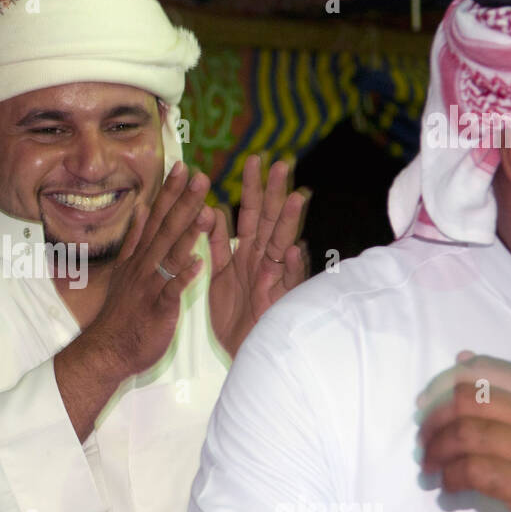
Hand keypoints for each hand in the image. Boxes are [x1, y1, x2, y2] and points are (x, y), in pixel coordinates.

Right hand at [81, 160, 215, 379]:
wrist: (107, 349)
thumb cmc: (122, 313)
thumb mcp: (124, 269)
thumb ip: (135, 239)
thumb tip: (142, 209)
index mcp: (140, 256)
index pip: (157, 218)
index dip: (170, 192)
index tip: (184, 167)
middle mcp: (144, 266)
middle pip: (166, 229)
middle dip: (183, 202)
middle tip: (200, 177)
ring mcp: (150, 286)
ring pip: (171, 254)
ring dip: (188, 232)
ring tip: (206, 211)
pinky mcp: (157, 309)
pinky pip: (172, 291)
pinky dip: (184, 277)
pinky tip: (198, 264)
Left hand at [208, 154, 308, 354]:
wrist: (244, 352)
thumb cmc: (235, 314)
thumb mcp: (221, 273)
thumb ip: (219, 243)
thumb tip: (214, 210)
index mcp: (248, 254)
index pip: (252, 214)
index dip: (253, 188)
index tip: (256, 159)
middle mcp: (263, 263)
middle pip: (269, 221)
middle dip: (275, 194)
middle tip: (281, 163)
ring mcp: (272, 281)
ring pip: (281, 246)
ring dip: (288, 224)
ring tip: (296, 198)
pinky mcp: (276, 302)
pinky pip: (285, 284)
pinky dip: (290, 269)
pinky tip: (293, 252)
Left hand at [417, 351, 510, 511]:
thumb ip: (505, 397)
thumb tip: (462, 358)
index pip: (483, 373)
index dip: (442, 386)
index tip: (422, 407)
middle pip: (468, 401)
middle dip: (433, 420)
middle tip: (421, 442)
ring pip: (466, 435)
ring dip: (435, 452)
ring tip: (428, 468)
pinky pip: (473, 472)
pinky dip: (449, 479)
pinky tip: (446, 489)